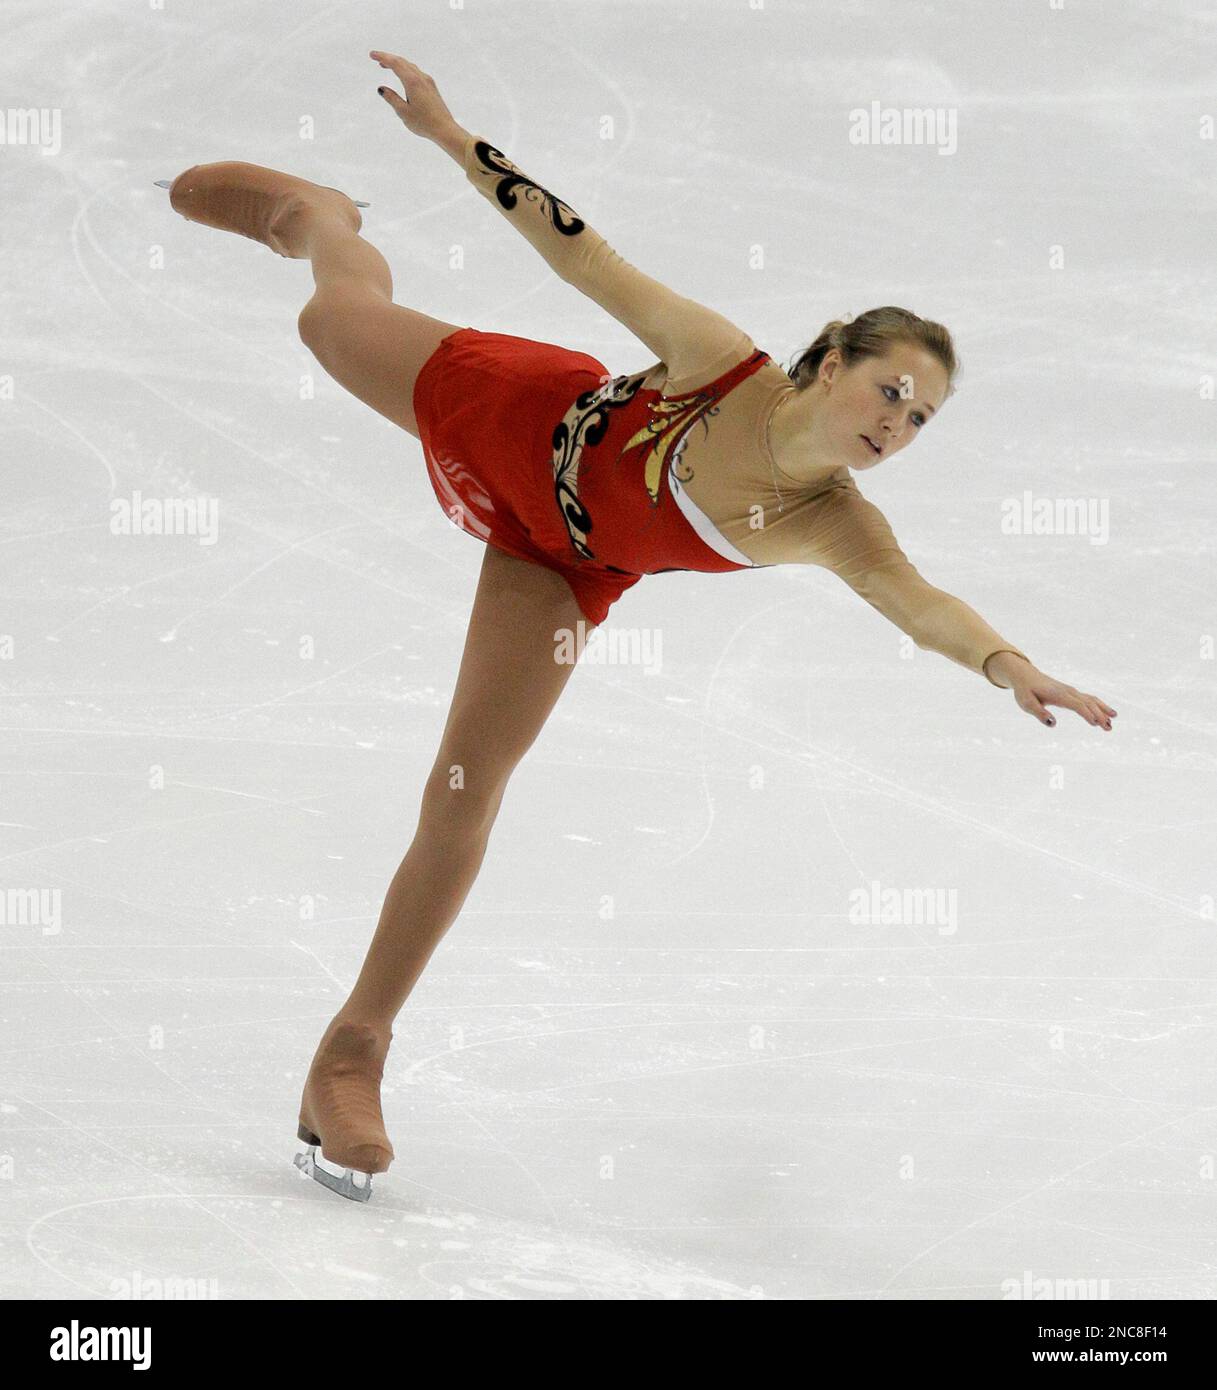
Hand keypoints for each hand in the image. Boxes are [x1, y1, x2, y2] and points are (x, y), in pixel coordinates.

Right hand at [370, 50, 462, 148]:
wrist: (445, 129)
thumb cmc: (423, 123)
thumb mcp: (403, 112)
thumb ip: (391, 98)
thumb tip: (381, 89)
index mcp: (412, 82)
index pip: (395, 63)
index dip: (383, 57)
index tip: (372, 55)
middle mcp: (421, 78)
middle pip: (402, 62)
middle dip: (388, 58)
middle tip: (376, 58)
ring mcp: (428, 82)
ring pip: (410, 66)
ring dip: (397, 64)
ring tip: (386, 66)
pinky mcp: (431, 87)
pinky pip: (416, 72)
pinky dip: (406, 70)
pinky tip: (403, 76)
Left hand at [989, 654, 1117, 730]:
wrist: (1026, 676)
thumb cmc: (1025, 691)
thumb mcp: (1027, 704)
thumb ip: (1039, 714)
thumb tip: (1053, 724)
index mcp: (1058, 695)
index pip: (1076, 705)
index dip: (1087, 714)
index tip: (1096, 724)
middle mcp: (1068, 692)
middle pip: (1087, 703)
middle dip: (1099, 715)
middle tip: (1109, 728)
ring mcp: (1071, 691)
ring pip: (1091, 700)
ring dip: (1102, 710)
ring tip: (1112, 722)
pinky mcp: (1072, 693)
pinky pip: (1088, 699)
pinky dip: (1098, 706)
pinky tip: (1106, 714)